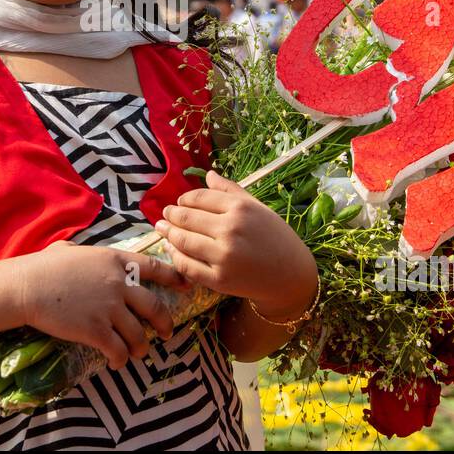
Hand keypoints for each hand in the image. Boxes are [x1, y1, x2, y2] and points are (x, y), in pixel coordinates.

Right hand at [14, 241, 193, 370]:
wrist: (27, 286)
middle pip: (155, 308)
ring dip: (141, 347)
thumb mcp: (70, 250)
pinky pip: (118, 350)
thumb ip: (84, 254)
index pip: (155, 268)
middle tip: (167, 332)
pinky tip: (116, 361)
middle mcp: (119, 284)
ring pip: (139, 335)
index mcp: (116, 261)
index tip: (187, 285)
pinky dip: (120, 359)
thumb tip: (74, 251)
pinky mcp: (96, 330)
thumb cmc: (44, 266)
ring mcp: (109, 308)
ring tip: (138, 352)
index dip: (175, 278)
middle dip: (165, 324)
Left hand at [155, 169, 318, 318]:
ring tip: (162, 230)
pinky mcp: (219, 279)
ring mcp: (224, 256)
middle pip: (187, 218)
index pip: (199, 198)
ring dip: (168, 234)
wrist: (291, 275)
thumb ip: (230, 190)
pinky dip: (176, 257)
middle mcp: (230, 229)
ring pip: (183, 241)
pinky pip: (187, 266)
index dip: (184, 200)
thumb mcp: (257, 207)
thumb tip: (207, 174)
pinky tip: (172, 250)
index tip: (178, 202)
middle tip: (164, 215)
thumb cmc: (275, 237)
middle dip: (171, 215)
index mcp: (240, 207)